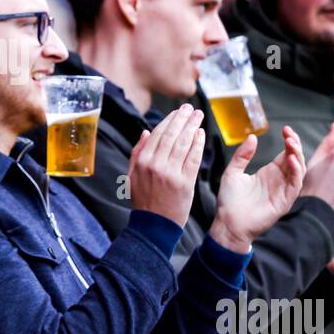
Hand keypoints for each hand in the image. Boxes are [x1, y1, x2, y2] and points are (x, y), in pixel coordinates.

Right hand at [127, 104, 204, 224]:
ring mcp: (171, 173)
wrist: (154, 226)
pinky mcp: (185, 183)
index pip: (158, 134)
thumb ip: (137, 153)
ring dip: (192, 127)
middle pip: (172, 135)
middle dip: (182, 119)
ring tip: (198, 116)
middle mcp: (156, 165)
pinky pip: (193, 159)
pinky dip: (198, 144)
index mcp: (142, 161)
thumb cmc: (144, 200)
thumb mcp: (132, 176)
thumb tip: (145, 132)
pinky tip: (201, 134)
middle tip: (191, 108)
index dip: (170, 120)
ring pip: (183, 144)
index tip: (178, 111)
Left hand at [209, 127, 305, 252]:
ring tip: (291, 143)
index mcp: (269, 173)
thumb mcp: (232, 172)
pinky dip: (296, 171)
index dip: (289, 141)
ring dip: (298, 155)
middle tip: (289, 133)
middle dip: (295, 145)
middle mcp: (279, 180)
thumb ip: (242, 155)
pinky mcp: (284, 202)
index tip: (285, 129)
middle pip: (295, 159)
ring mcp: (283, 191)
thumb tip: (252, 137)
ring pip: (299, 170)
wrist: (227, 223)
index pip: (286, 153)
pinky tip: (291, 160)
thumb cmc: (229, 201)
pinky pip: (296, 185)